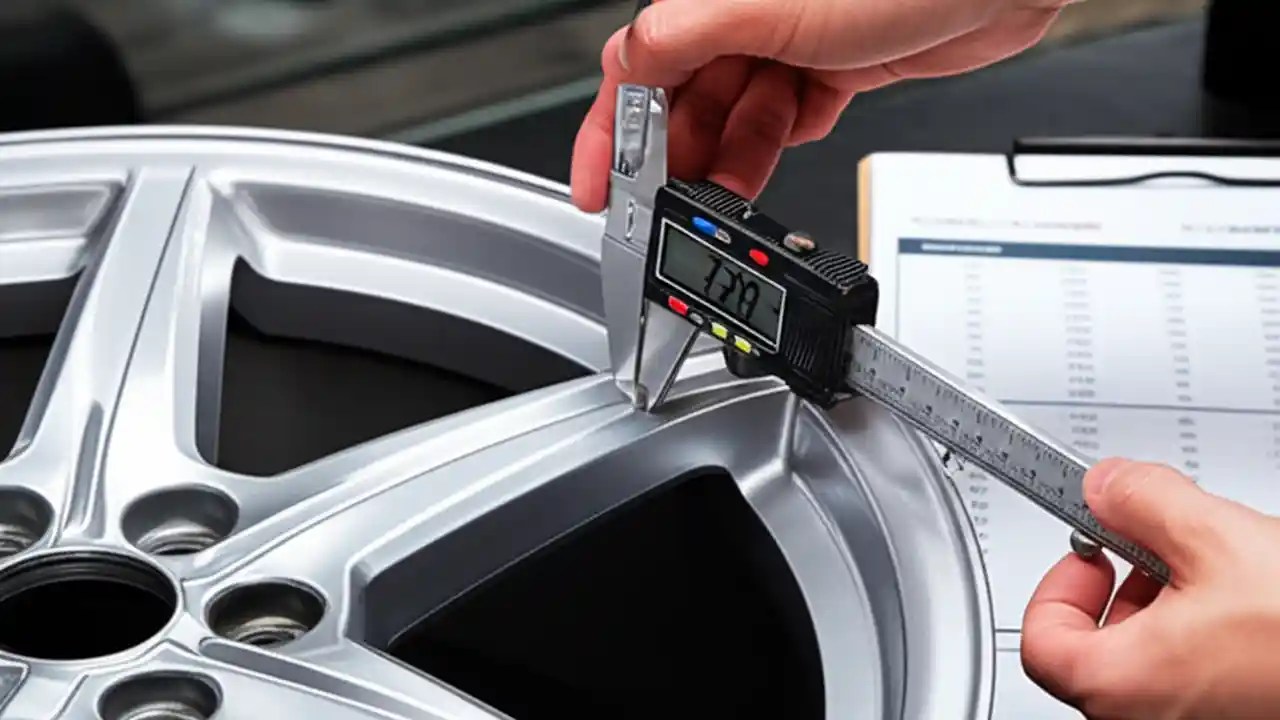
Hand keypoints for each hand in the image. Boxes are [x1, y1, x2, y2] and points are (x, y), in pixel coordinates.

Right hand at [570, 0, 1073, 211]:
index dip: (613, 130)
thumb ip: (688, 34)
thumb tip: (626, 62)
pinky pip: (789, 114)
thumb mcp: (775, 7)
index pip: (641, 66)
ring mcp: (796, 40)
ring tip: (726, 202)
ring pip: (739, 115)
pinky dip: (780, 141)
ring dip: (731, 163)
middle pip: (688, 101)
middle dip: (676, 159)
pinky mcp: (839, 64)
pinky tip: (778, 154)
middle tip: (669, 209)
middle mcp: (750, 16)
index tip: (600, 184)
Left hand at [1022, 458, 1279, 718]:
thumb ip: (1141, 499)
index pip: (1041, 642)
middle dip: (1124, 587)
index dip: (1056, 584)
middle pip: (1094, 650)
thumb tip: (1107, 485)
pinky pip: (1192, 680)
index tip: (1091, 547)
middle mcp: (1146, 719)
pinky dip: (1203, 637)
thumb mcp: (1216, 536)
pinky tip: (1246, 602)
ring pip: (1148, 664)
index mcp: (1121, 685)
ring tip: (1216, 569)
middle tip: (1156, 548)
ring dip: (1169, 608)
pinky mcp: (1233, 718)